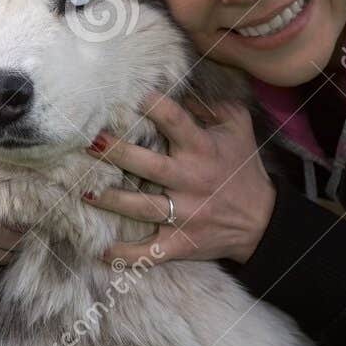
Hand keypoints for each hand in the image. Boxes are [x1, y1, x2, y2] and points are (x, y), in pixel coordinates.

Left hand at [82, 92, 275, 267]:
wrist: (262, 220)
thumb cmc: (243, 168)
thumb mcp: (237, 128)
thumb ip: (211, 105)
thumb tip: (177, 90)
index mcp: (202, 149)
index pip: (175, 121)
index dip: (154, 106)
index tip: (130, 96)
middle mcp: (191, 180)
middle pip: (148, 165)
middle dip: (117, 153)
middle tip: (90, 142)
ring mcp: (184, 215)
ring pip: (141, 207)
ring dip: (111, 200)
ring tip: (84, 191)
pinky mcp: (181, 243)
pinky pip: (149, 251)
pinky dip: (123, 255)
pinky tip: (99, 250)